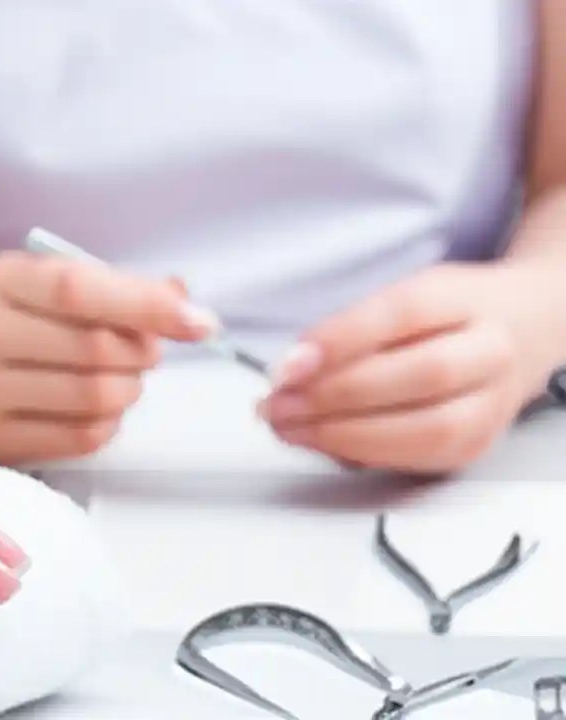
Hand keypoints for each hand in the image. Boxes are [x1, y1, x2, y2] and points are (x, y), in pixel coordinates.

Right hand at [0, 251, 216, 464]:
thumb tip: (188, 310)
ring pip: (93, 398)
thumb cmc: (21, 311)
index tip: (198, 322)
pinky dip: (110, 423)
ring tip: (124, 378)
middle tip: (148, 351)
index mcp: (2, 280)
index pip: (78, 291)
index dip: (146, 306)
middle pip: (94, 350)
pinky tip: (100, 407)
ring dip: (131, 389)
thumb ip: (122, 288)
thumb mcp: (57, 279)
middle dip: (142, 353)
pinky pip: (80, 438)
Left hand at [259, 263, 565, 472]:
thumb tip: (289, 372)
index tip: (288, 364)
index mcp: (464, 299)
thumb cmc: (441, 318)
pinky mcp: (475, 446)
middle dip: (335, 396)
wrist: (516, 335)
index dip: (342, 339)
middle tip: (277, 404)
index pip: (405, 313)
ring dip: (344, 435)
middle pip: (420, 375)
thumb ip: (346, 330)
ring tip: (289, 428)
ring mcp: (491, 404)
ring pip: (426, 429)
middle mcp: (490, 351)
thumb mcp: (395, 299)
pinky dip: (362, 455)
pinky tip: (321, 443)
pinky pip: (419, 459)